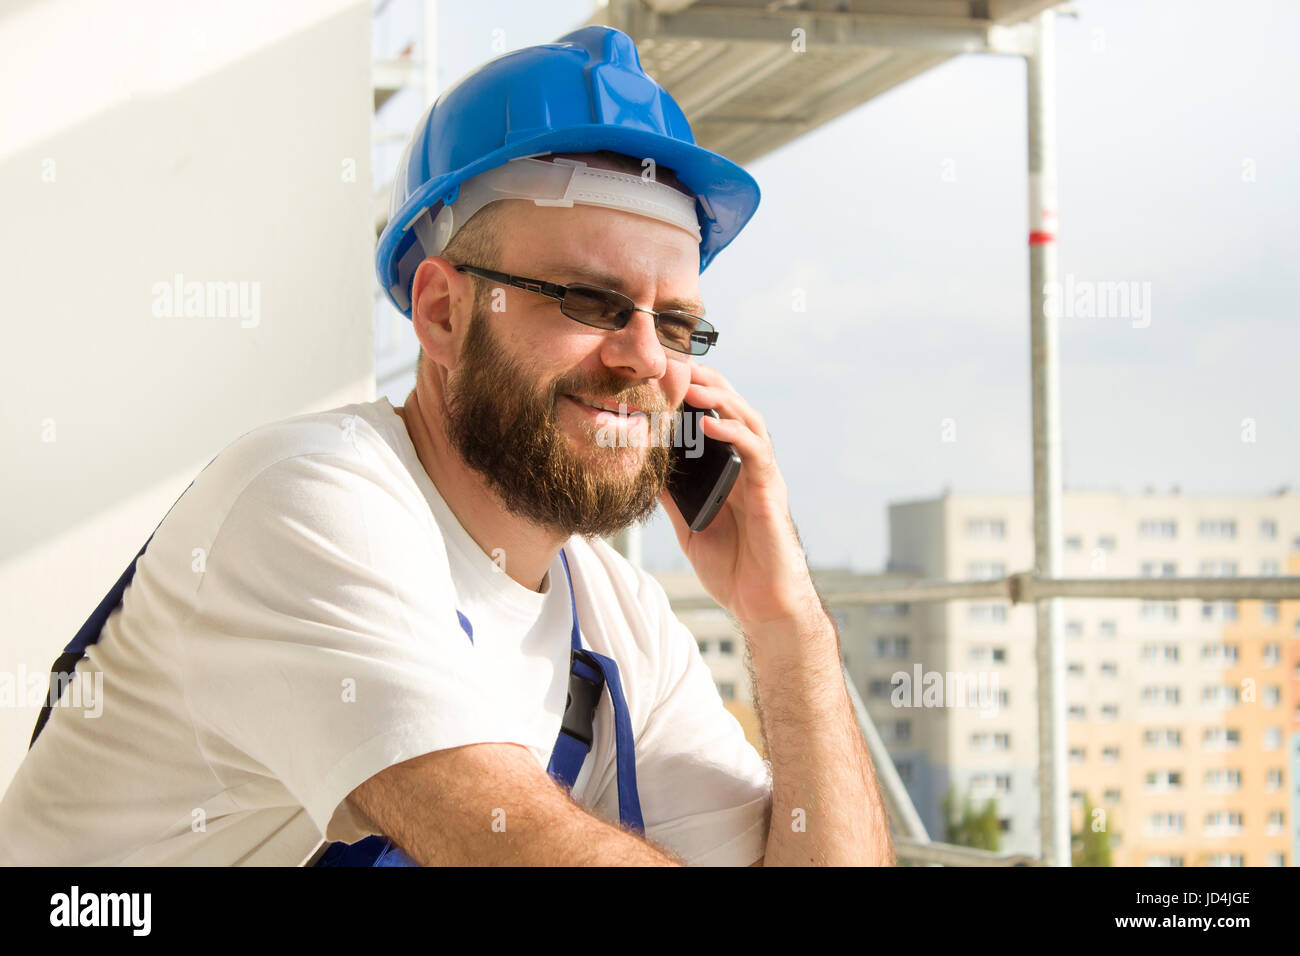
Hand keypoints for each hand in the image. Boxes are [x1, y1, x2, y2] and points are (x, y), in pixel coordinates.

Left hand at [657, 363, 821, 632]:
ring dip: (721, 400)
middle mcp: (748, 467)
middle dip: (707, 385)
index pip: (713, 420)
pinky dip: (734, 435)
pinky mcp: (770, 494)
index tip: (665, 373)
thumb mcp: (689, 524)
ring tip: (692, 385)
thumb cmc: (732, 566)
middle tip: (677, 365)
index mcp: (729, 470)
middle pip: (732, 411)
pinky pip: (756, 454)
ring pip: (748, 422)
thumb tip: (642, 467)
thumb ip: (672, 495)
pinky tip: (710, 425)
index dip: (694, 395)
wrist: (762, 605)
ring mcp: (761, 478)